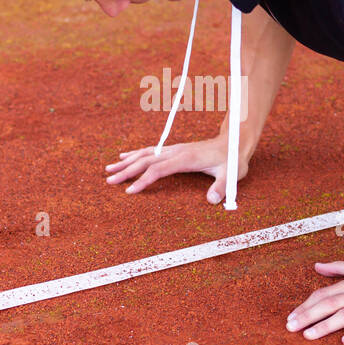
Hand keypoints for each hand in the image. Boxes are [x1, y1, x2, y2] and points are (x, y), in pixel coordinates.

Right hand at [105, 135, 248, 203]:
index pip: (159, 170)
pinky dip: (135, 154)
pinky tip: (124, 156)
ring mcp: (174, 149)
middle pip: (146, 161)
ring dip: (126, 161)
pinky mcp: (174, 150)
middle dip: (126, 170)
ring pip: (145, 154)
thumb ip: (222, 187)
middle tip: (109, 180)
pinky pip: (151, 151)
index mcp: (186, 158)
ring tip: (108, 168)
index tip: (129, 191)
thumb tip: (212, 200)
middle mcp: (176, 151)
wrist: (234, 143)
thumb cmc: (232, 160)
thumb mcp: (231, 175)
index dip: (143, 180)